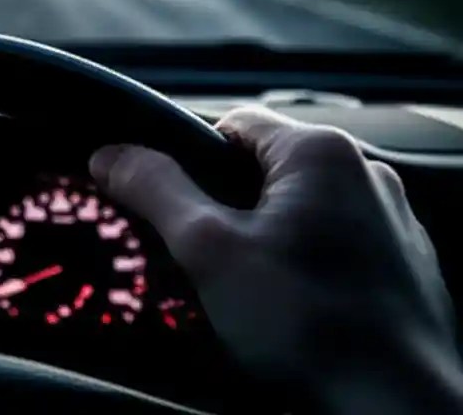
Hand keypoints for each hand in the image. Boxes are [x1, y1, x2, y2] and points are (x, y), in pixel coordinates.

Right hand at [90, 106, 462, 413]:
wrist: (397, 403)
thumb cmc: (311, 324)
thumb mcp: (208, 250)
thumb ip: (154, 190)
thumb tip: (110, 155)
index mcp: (320, 152)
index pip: (230, 125)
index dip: (189, 166)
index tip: (174, 210)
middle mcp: (366, 174)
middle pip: (263, 173)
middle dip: (227, 214)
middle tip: (209, 263)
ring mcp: (391, 221)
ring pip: (298, 214)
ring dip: (265, 244)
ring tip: (252, 295)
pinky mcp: (402, 266)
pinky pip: (333, 248)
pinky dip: (305, 271)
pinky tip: (293, 312)